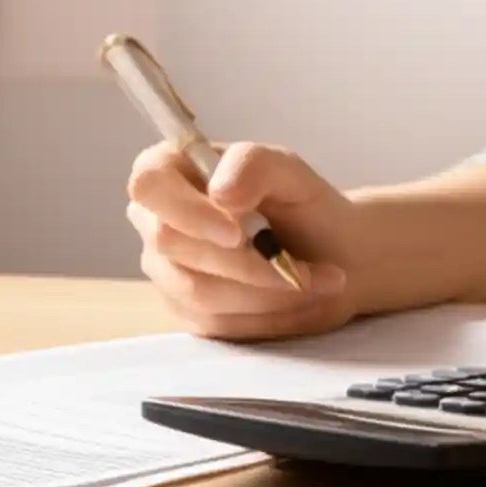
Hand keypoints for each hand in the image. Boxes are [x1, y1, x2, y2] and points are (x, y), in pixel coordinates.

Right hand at [126, 141, 358, 339]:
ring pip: (197, 290)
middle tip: (299, 266)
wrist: (336, 259)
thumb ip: (255, 164)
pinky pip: (214, 322)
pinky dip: (266, 314)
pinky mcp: (186, 311)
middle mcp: (158, 220)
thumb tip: (220, 192)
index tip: (238, 234)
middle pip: (172, 244)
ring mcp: (167, 269)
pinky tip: (295, 300)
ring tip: (309, 281)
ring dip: (264, 291)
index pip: (149, 183)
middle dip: (245, 261)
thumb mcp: (293, 173)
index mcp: (174, 169)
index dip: (188, 211)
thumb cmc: (308, 208)